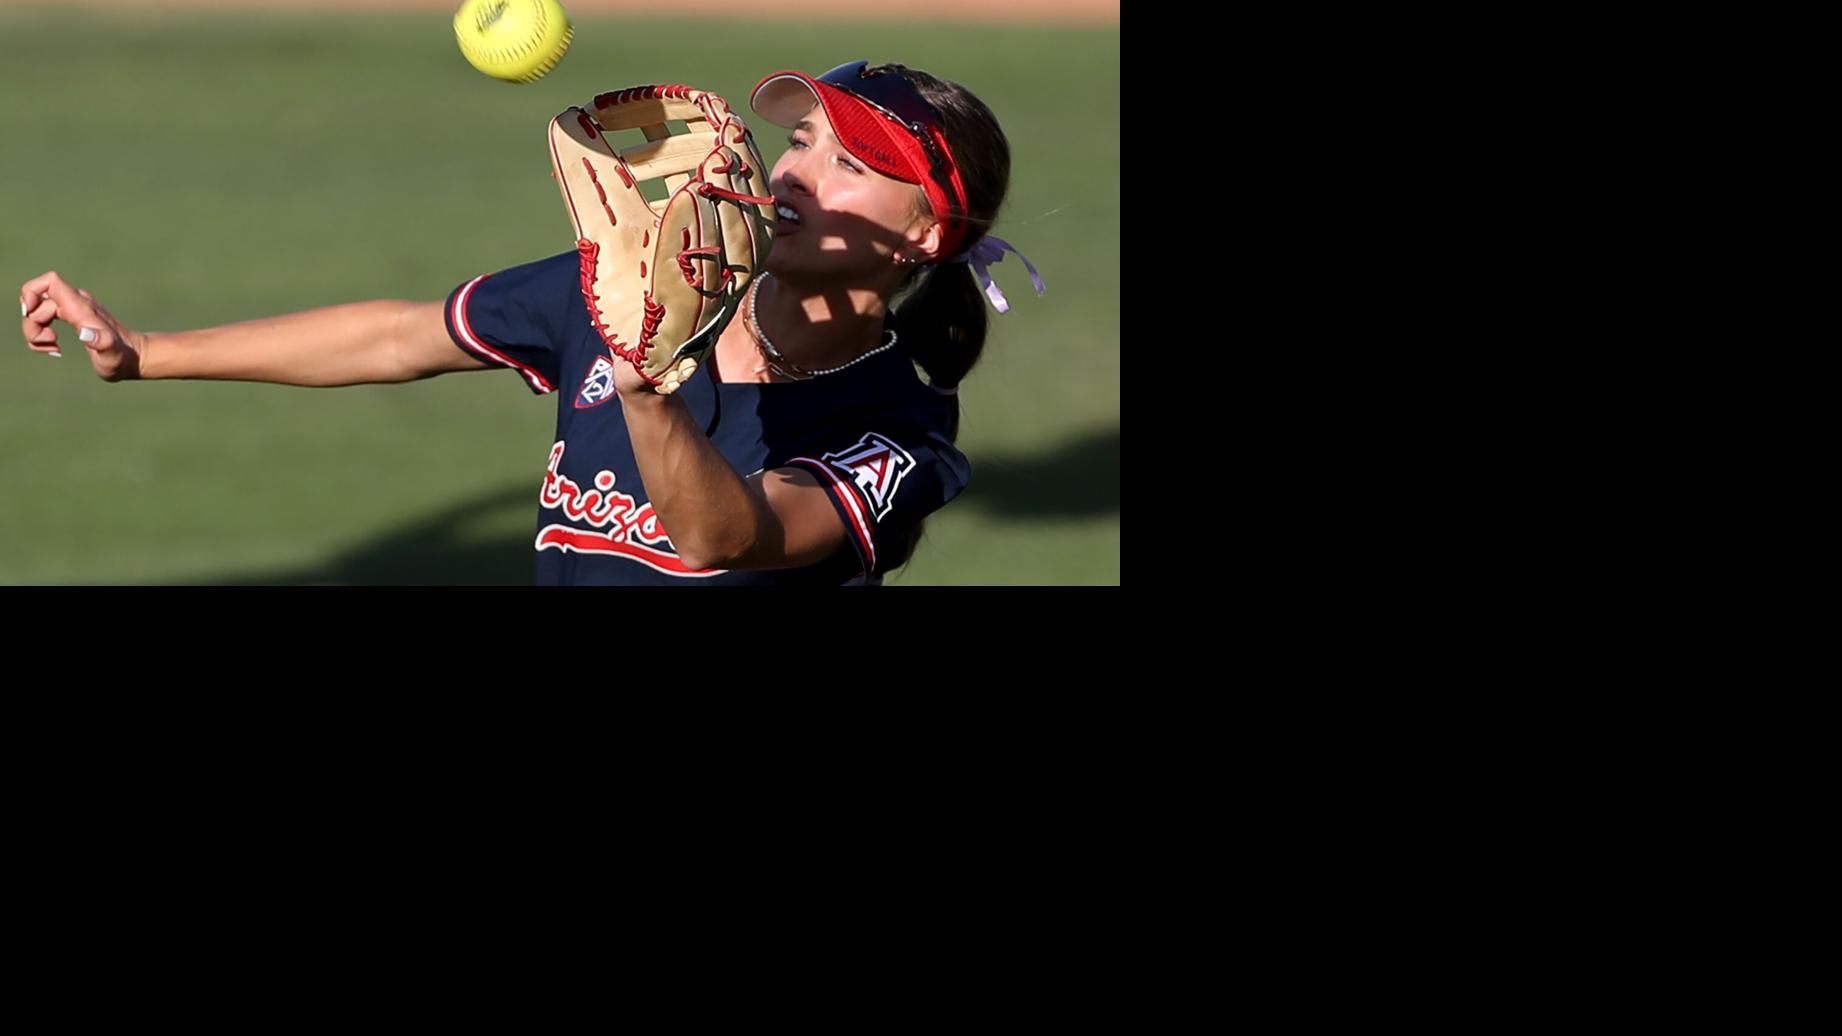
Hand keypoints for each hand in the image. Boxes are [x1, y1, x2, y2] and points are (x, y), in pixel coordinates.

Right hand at [20, 271, 147, 381]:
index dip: (32, 291)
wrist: (134, 358)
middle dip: (33, 323)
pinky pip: (43, 318)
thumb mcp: (111, 356)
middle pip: (37, 300)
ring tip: (53, 347)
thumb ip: (102, 343)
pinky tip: (55, 348)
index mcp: (81, 308)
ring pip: (37, 311)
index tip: (30, 314)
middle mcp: (76, 303)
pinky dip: (40, 335)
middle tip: (51, 342)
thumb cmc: (121, 359)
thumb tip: (85, 333)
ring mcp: (73, 309)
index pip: (50, 282)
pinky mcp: (72, 317)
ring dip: (35, 331)